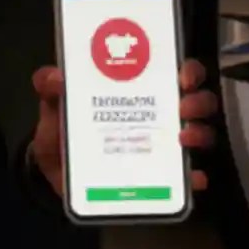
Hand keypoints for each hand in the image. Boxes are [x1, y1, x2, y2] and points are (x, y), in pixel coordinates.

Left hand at [30, 60, 219, 197]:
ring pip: (200, 134)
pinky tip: (191, 178)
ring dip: (200, 133)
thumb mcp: (52, 105)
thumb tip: (55, 78)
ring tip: (183, 138)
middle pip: (197, 101)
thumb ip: (48, 88)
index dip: (189, 69)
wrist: (53, 173)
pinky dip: (193, 177)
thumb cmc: (61, 130)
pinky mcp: (161, 177)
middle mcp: (159, 113)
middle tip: (183, 107)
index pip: (176, 70)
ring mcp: (163, 146)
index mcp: (139, 89)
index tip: (182, 76)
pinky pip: (187, 177)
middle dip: (198, 101)